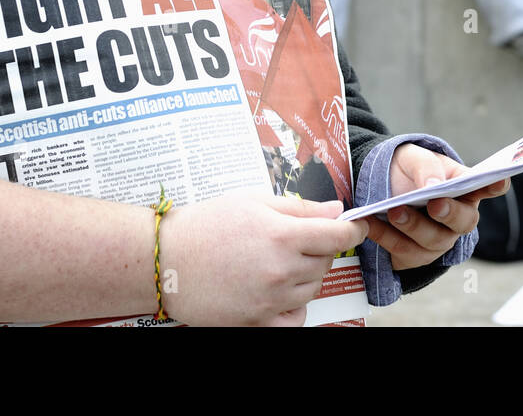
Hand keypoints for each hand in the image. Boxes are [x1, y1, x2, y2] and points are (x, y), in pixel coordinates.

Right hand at [161, 194, 368, 326]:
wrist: (167, 259)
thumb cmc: (206, 224)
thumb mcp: (253, 202)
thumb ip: (299, 208)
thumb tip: (335, 211)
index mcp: (282, 235)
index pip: (337, 236)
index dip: (353, 230)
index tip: (355, 227)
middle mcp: (281, 270)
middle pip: (326, 261)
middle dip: (320, 247)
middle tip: (294, 237)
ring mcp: (271, 299)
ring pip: (313, 287)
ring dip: (306, 273)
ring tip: (277, 260)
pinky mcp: (258, 321)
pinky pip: (296, 318)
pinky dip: (295, 305)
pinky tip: (280, 291)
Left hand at [366, 144, 506, 271]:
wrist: (376, 188)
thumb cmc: (406, 170)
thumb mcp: (413, 157)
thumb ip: (425, 166)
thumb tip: (433, 185)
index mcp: (464, 187)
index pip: (488, 186)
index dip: (496, 184)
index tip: (501, 179)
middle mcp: (458, 217)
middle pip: (464, 222)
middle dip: (449, 213)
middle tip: (434, 203)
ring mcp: (439, 239)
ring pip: (434, 241)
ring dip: (413, 226)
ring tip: (393, 211)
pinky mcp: (415, 255)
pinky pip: (405, 253)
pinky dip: (387, 238)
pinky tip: (371, 223)